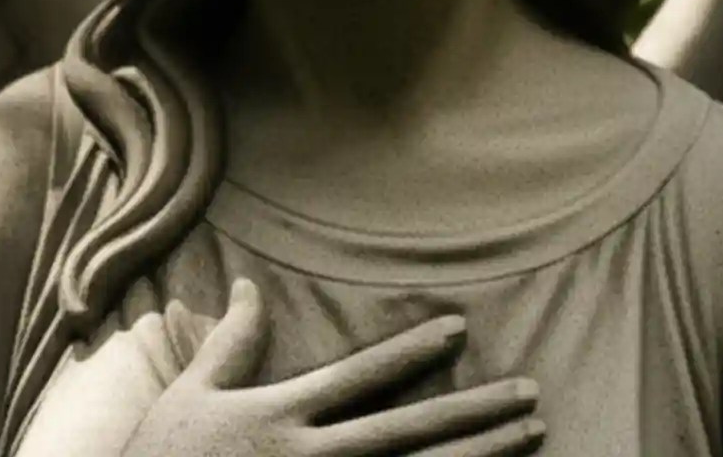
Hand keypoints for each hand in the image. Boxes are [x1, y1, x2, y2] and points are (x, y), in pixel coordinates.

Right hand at [122, 278, 545, 455]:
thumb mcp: (191, 394)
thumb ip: (229, 342)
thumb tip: (247, 285)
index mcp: (280, 415)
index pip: (359, 377)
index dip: (411, 352)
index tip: (457, 330)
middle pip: (408, 433)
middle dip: (474, 413)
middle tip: (529, 395)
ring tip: (531, 437)